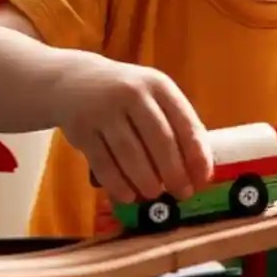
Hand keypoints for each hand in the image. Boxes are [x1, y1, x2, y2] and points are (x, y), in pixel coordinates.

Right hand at [54, 55, 211, 203]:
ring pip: (131, 153)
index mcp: (158, 85)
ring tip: (154, 195)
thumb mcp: (152, 95)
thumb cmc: (125, 95)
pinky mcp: (81, 129)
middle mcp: (132, 93)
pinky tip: (128, 195)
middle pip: (160, 140)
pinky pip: (103, 162)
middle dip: (174, 172)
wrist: (73, 80)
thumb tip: (199, 167)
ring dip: (146, 180)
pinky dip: (118, 183)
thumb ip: (175, 123)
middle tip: (181, 193)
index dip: (197, 154)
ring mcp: (104, 110)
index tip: (203, 179)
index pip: (185, 122)